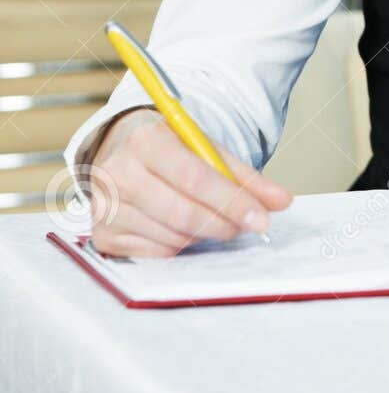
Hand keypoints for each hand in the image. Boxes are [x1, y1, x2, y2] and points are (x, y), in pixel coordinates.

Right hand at [87, 107, 292, 258]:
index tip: (262, 218)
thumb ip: (244, 176)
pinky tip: (182, 228)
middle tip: (246, 226)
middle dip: (223, 224)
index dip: (231, 200)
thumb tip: (281, 201)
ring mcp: (105, 207)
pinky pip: (156, 253)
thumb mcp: (206, 149)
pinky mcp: (102, 236)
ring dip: (202, 235)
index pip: (194, 177)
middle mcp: (117, 172)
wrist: (124, 153)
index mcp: (144, 140)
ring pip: (172, 236)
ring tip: (211, 219)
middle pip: (182, 212)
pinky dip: (179, 245)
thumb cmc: (170, 151)